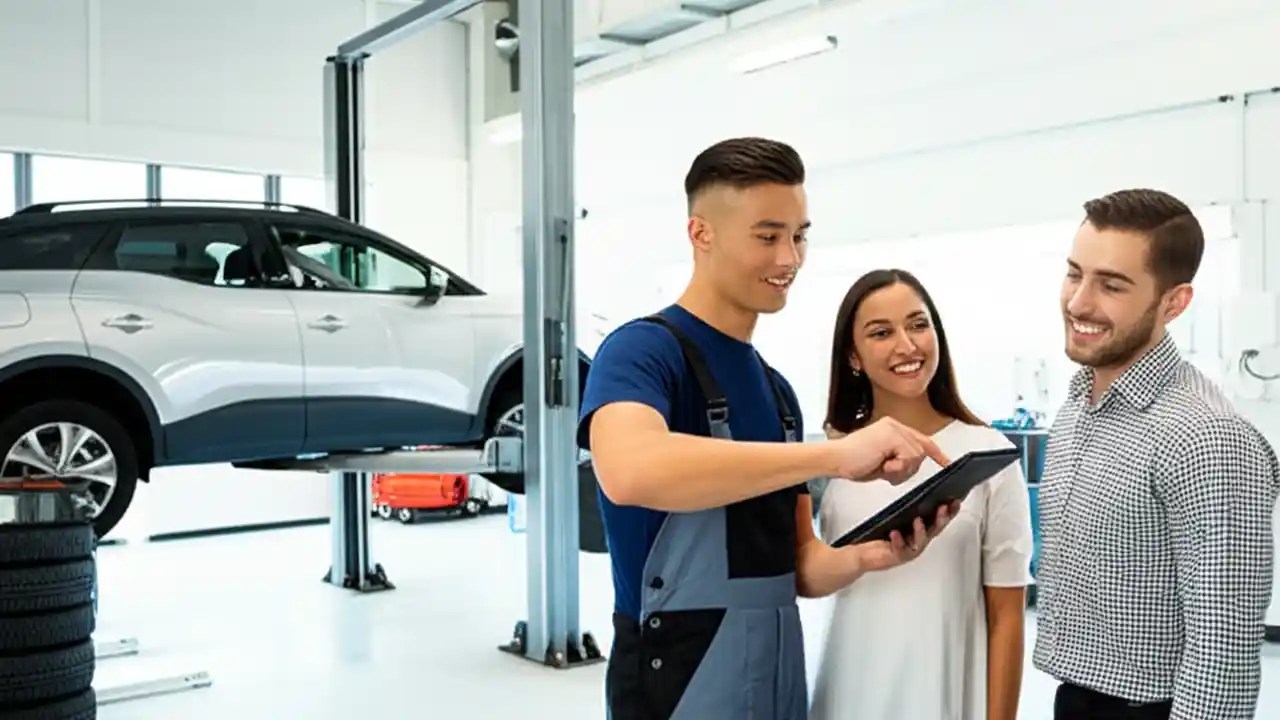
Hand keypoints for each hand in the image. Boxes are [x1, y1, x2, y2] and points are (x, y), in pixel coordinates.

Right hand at [829, 417, 950, 483]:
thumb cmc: (852, 462)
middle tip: (886, 469)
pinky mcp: (892, 435)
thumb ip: (900, 460)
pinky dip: (897, 466)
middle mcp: (894, 425)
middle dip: (907, 468)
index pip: (921, 440)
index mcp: (892, 428)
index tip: (947, 463)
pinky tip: (882, 464)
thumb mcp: (883, 462)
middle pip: (921, 451)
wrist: (835, 458)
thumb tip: (913, 464)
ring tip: (881, 466)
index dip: (936, 453)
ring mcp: (893, 428)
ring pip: (916, 455)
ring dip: (900, 469)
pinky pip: (909, 456)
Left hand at [848, 501, 960, 573]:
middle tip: (944, 508)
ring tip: (918, 521)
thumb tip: (923, 493)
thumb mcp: (900, 519)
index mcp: (922, 531)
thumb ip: (912, 509)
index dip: (950, 512)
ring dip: (921, 531)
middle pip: (934, 530)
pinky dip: (898, 541)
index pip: (939, 520)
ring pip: (919, 541)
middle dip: (940, 519)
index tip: (956, 501)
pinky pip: (899, 549)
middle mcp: (919, 542)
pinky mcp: (897, 556)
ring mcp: (909, 550)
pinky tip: (894, 533)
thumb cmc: (885, 536)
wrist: (868, 554)